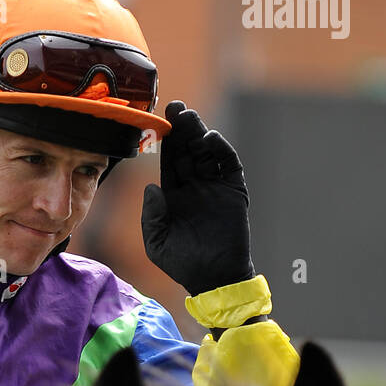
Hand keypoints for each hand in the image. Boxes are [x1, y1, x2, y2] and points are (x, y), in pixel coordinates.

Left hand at [141, 101, 254, 295]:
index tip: (158, 121)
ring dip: (198, 133)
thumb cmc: (183, 264)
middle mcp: (194, 186)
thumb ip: (151, 216)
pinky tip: (209, 139)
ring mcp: (215, 187)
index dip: (165, 142)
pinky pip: (228, 164)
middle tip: (175, 107)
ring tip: (189, 117)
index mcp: (174, 195)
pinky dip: (220, 150)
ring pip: (206, 152)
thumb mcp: (157, 242)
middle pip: (188, 150)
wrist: (214, 278)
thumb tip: (151, 187)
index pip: (169, 162)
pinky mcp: (234, 191)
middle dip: (182, 129)